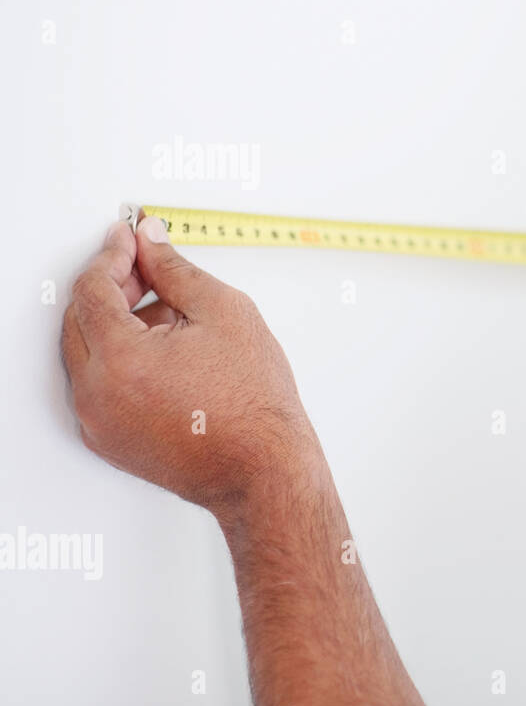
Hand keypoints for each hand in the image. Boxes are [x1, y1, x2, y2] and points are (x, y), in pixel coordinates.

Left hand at [61, 216, 322, 518]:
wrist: (264, 468)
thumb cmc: (254, 404)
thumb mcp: (224, 313)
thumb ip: (176, 269)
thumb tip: (151, 241)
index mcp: (120, 360)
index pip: (93, 288)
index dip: (113, 255)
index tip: (129, 238)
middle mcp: (97, 394)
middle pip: (81, 318)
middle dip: (112, 286)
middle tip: (149, 268)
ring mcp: (98, 421)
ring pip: (88, 351)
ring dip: (116, 322)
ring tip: (171, 314)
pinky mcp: (108, 439)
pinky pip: (98, 384)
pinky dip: (120, 359)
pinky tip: (165, 350)